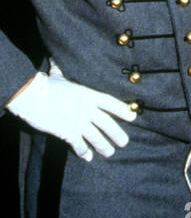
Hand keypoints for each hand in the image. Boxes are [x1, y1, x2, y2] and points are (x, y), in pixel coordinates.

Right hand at [7, 70, 135, 160]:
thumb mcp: (56, 76)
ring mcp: (77, 121)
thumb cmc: (43, 85)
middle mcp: (86, 108)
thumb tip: (54, 60)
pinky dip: (83, 152)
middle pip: (106, 123)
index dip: (122, 110)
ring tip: (110, 152)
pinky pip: (78, 145)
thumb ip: (59, 71)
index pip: (110, 102)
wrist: (31, 96)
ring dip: (103, 146)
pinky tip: (87, 157)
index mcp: (87, 93)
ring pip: (95, 136)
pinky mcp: (67, 132)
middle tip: (124, 143)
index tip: (133, 116)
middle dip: (116, 134)